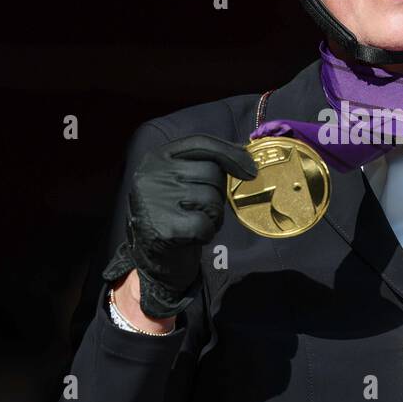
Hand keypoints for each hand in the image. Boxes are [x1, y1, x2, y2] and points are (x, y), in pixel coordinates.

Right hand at [102, 134, 256, 318]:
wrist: (151, 257)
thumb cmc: (175, 215)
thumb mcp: (181, 181)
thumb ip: (205, 164)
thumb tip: (246, 159)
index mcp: (157, 158)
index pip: (201, 143)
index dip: (230, 154)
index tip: (251, 170)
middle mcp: (151, 174)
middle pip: (211, 172)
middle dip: (217, 194)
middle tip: (201, 209)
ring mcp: (154, 200)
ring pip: (211, 199)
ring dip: (213, 216)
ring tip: (195, 222)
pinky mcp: (162, 227)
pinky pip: (205, 224)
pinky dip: (206, 233)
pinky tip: (192, 236)